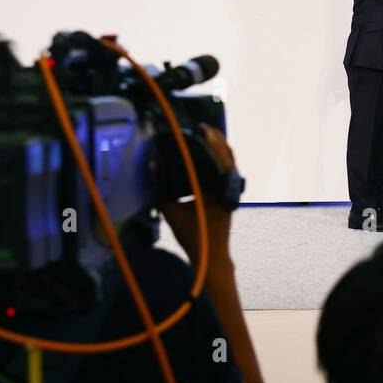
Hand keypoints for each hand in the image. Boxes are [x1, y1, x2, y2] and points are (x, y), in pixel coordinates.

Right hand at [160, 124, 234, 264]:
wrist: (212, 256)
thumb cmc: (195, 236)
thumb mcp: (172, 213)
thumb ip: (160, 190)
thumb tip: (150, 167)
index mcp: (220, 186)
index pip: (218, 155)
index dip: (210, 138)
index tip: (198, 126)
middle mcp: (229, 185)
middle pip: (226, 154)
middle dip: (214, 138)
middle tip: (199, 126)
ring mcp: (232, 190)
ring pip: (228, 162)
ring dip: (217, 148)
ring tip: (201, 136)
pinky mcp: (229, 195)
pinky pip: (226, 171)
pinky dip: (217, 160)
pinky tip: (204, 157)